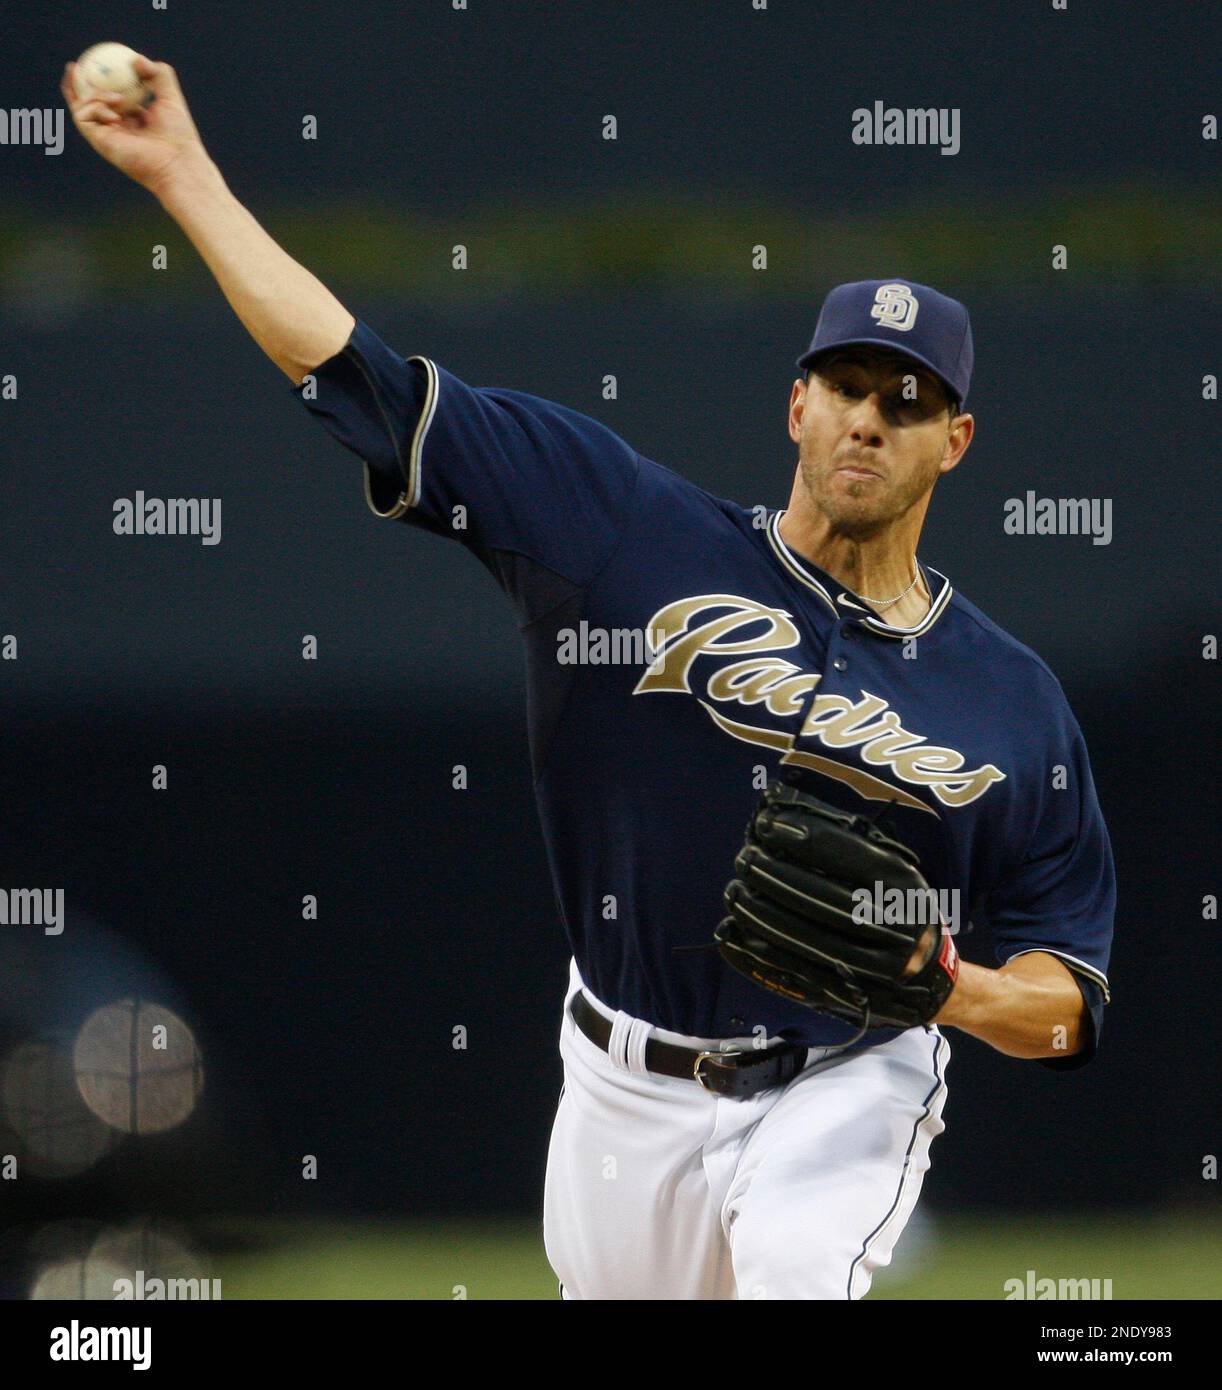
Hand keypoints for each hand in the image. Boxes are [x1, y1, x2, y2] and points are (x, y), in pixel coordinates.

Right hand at [62, 55, 212, 196]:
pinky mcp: (100, 142)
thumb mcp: (170, 98)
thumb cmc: (178, 135)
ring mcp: (107, 136)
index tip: (95, 62)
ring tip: (119, 99)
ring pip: (84, 107)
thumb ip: (159, 75)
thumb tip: (137, 59)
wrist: (177, 161)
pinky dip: (95, 108)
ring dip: (96, 95)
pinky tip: (114, 113)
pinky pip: (84, 117)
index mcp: (132, 121)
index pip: (111, 98)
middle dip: (75, 85)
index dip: (101, 82)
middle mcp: (117, 129)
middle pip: (87, 103)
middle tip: (73, 66)